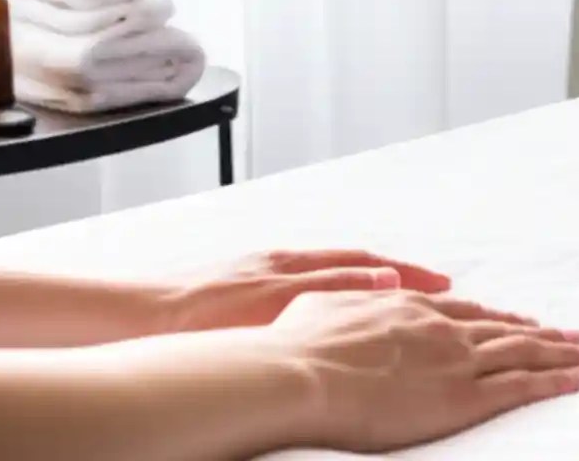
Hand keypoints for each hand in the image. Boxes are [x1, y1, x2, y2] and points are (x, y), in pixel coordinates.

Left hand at [160, 249, 451, 332]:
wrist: (136, 315)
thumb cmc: (196, 318)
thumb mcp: (270, 305)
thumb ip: (328, 290)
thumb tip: (384, 277)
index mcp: (292, 268)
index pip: (366, 264)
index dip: (408, 275)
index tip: (442, 284)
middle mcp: (281, 262)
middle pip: (354, 260)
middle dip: (398, 271)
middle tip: (437, 284)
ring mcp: (261, 269)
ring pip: (329, 268)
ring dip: (367, 274)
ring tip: (398, 287)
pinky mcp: (242, 279)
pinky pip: (304, 275)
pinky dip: (333, 281)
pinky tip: (334, 296)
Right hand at [266, 291, 578, 452]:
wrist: (301, 374)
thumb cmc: (297, 344)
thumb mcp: (320, 302)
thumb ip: (352, 294)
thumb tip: (371, 282)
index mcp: (408, 305)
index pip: (466, 312)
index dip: (497, 318)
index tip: (518, 322)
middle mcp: (441, 328)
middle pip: (504, 329)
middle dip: (540, 333)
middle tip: (571, 336)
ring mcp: (455, 360)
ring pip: (522, 353)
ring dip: (559, 353)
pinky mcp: (462, 396)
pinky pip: (521, 386)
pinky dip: (554, 380)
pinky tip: (577, 379)